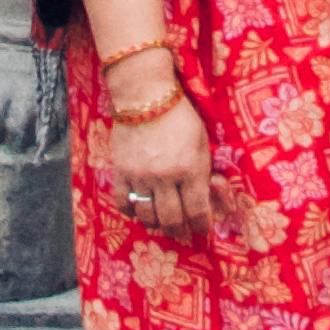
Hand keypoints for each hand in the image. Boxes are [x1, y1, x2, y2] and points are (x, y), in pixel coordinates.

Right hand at [102, 87, 215, 239]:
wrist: (146, 96)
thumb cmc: (180, 117)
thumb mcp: (202, 142)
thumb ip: (203, 171)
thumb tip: (208, 197)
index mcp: (190, 169)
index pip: (197, 210)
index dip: (202, 225)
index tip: (203, 229)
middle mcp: (165, 177)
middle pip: (172, 219)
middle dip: (179, 230)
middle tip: (182, 232)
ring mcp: (140, 177)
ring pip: (147, 216)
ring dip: (156, 224)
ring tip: (162, 223)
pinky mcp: (121, 172)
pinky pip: (124, 204)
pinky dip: (132, 212)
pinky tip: (139, 211)